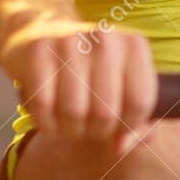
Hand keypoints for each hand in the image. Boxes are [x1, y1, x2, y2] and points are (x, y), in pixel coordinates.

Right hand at [0, 17, 158, 154]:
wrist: (38, 32)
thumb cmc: (88, 71)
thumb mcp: (121, 89)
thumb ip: (138, 125)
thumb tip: (119, 147)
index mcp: (134, 45)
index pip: (140, 102)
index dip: (128, 126)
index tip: (117, 126)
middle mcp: (105, 38)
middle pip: (106, 113)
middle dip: (96, 132)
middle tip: (89, 126)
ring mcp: (69, 41)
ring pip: (73, 113)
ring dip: (69, 130)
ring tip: (69, 123)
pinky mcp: (38, 50)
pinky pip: (43, 106)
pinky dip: (45, 123)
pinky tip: (48, 116)